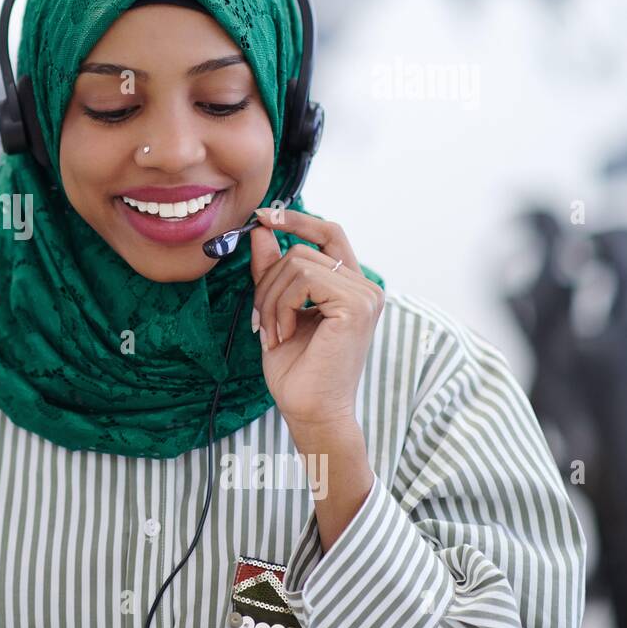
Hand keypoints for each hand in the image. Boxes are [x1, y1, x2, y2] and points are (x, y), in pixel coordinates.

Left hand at [247, 207, 383, 430]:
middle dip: (268, 281)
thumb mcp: (275, 308)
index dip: (296, 220)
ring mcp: (365, 295)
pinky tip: (284, 334)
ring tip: (273, 332)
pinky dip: (281, 305)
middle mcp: (366, 287)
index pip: (329, 233)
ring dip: (270, 298)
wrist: (309, 410)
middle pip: (301, 249)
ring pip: (297, 262)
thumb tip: (261, 228)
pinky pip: (302, 279)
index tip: (262, 217)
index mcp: (351, 287)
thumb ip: (271, 269)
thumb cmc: (296, 369)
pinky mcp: (356, 306)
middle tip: (260, 320)